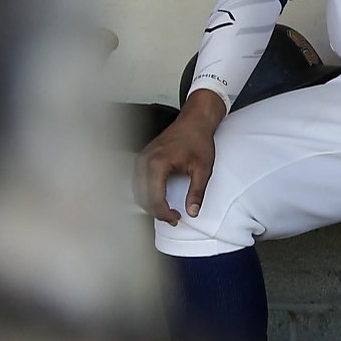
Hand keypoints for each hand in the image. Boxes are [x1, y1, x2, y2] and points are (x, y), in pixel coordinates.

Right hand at [137, 91, 223, 224]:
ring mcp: (140, 159)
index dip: (164, 213)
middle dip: (156, 211)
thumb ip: (197, 192)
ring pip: (137, 191)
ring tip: (167, 210)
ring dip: (150, 204)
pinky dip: (146, 194)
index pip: (154, 198)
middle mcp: (144, 162)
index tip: (176, 218)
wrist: (194, 122)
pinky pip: (137, 182)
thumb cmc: (198, 140)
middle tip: (173, 217)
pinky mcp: (141, 159)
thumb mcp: (203, 169)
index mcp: (158, 164)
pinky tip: (159, 198)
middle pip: (142, 197)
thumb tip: (192, 212)